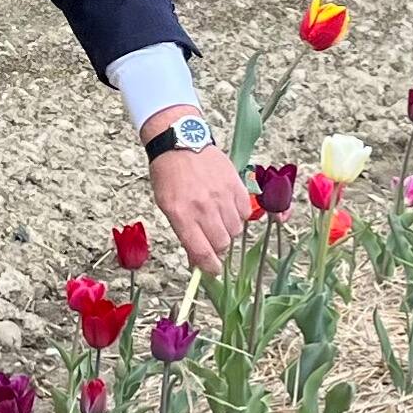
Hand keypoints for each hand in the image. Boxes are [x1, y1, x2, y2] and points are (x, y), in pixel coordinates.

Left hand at [145, 125, 248, 275]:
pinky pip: (245, 213)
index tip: (212, 271)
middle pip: (222, 243)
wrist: (180, 141)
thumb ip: (184, 233)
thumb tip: (196, 259)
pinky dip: (238, 215)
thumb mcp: (167, 206)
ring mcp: (221, 195)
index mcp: (181, 214)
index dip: (209, 267)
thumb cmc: (169, 174)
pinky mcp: (235, 185)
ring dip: (228, 231)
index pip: (201, 251)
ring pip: (235, 230)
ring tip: (218, 219)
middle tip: (212, 240)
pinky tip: (226, 207)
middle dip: (218, 248)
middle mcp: (203, 206)